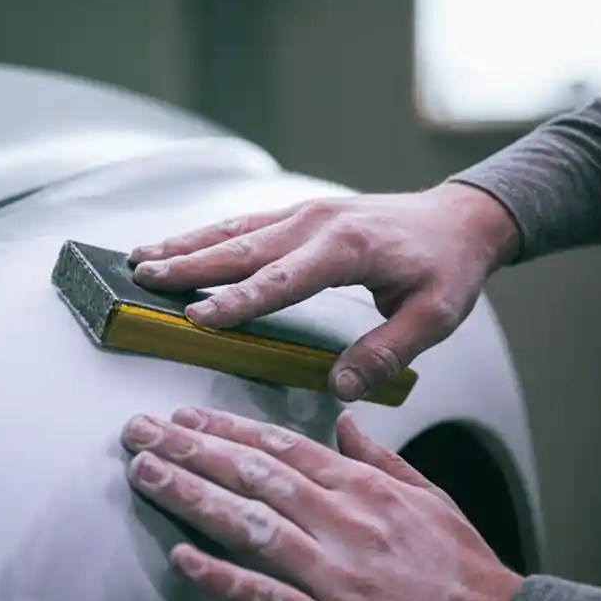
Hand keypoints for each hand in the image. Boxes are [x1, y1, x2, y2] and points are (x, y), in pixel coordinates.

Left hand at [121, 407, 522, 600]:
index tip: (185, 416)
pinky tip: (185, 559)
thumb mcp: (430, 498)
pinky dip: (224, 577)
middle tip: (143, 431)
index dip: (226, 429)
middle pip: (255, 475)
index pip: (282, 446)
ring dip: (193, 497)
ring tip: (147, 475)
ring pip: (252, 525)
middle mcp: (344, 523)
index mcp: (365, 490)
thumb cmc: (462, 572)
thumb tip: (346, 421)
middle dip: (192, 449)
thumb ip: (380, 459)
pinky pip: (268, 597)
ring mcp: (335, 575)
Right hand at [130, 184, 518, 400]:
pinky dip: (206, 237)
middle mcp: (317, 223)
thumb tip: (339, 386)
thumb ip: (386, 352)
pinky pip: (245, 226)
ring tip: (140, 258)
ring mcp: (305, 214)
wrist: (460, 218)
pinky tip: (178, 247)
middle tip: (143, 277)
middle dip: (189, 264)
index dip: (238, 301)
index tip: (198, 318)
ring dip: (186, 245)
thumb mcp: (434, 317)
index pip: (282, 279)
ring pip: (234, 231)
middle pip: (243, 248)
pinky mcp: (301, 216)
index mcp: (346, 248)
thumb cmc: (447, 267)